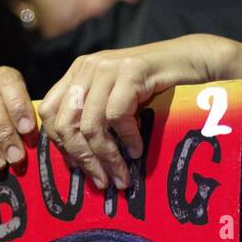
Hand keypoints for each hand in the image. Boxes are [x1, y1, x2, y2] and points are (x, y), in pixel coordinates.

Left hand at [37, 36, 223, 189]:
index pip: (49, 113)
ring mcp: (107, 67)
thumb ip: (94, 117)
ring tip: (121, 177)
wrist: (191, 60)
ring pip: (91, 125)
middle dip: (83, 159)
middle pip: (66, 123)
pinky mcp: (130, 71)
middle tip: (101, 181)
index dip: (60, 145)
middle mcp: (87, 67)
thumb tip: (78, 161)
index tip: (78, 168)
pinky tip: (138, 150)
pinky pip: (117, 117)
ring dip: (107, 158)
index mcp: (77, 74)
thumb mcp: (115, 98)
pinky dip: (128, 140)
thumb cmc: (154, 87)